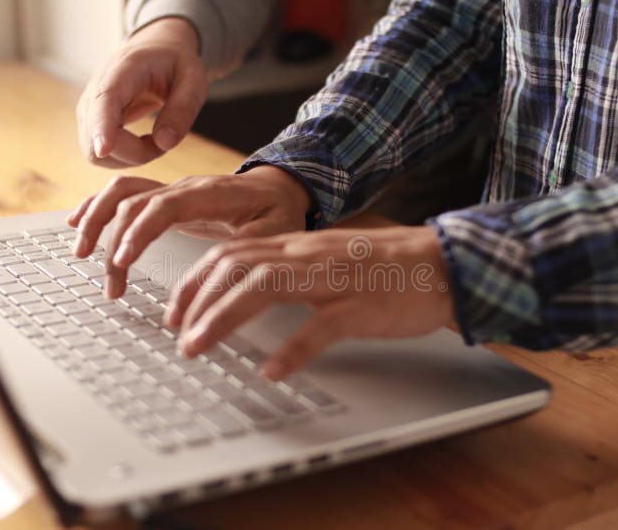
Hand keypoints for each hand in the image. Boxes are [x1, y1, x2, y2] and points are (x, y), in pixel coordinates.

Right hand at [66, 165, 310, 297]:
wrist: (278, 188)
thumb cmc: (279, 210)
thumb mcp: (277, 231)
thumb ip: (250, 247)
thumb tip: (219, 272)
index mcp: (211, 193)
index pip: (165, 205)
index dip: (140, 230)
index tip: (124, 259)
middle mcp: (185, 186)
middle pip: (135, 202)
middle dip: (115, 242)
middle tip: (112, 286)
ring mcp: (172, 189)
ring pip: (122, 192)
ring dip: (97, 220)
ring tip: (82, 254)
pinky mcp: (166, 197)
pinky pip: (125, 193)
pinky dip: (98, 205)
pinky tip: (78, 222)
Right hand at [76, 18, 206, 167]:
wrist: (157, 51)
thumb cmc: (176, 65)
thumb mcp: (193, 81)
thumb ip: (184, 108)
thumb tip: (164, 143)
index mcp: (123, 70)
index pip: (105, 99)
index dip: (102, 126)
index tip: (103, 149)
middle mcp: (96, 88)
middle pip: (96, 136)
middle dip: (134, 153)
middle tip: (166, 140)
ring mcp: (89, 108)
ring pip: (95, 151)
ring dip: (130, 157)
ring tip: (157, 140)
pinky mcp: (91, 123)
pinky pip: (98, 154)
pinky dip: (123, 158)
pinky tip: (144, 144)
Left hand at [169, 227, 453, 379]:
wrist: (441, 263)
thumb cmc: (386, 266)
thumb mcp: (328, 260)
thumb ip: (290, 270)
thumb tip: (249, 289)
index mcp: (298, 246)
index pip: (231, 252)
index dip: (195, 280)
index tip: (176, 309)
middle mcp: (307, 256)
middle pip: (235, 265)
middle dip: (196, 299)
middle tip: (177, 333)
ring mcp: (333, 279)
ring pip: (263, 287)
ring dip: (222, 318)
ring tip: (197, 347)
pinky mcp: (360, 306)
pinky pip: (319, 327)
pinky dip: (291, 350)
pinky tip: (271, 371)